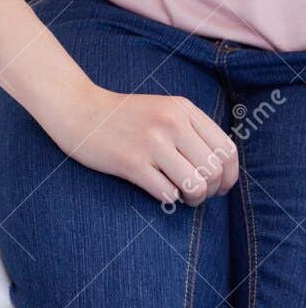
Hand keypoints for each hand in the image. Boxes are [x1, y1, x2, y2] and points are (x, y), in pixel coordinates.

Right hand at [50, 82, 238, 206]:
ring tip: (181, 194)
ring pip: (195, 186)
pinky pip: (167, 194)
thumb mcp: (163, 109)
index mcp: (182, 109)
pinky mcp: (131, 162)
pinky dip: (168, 198)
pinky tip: (157, 188)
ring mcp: (151, 142)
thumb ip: (192, 129)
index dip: (229, 176)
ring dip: (192, 198)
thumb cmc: (124, 116)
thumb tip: (222, 168)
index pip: (227, 150)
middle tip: (196, 192)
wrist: (78, 110)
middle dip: (211, 190)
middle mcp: (171, 123)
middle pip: (214, 171)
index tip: (219, 185)